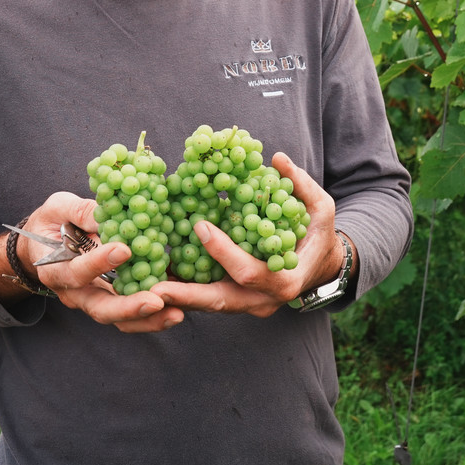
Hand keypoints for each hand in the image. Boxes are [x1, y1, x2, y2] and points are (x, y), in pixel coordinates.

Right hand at [4, 192, 185, 333]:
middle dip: (129, 307)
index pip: (77, 271)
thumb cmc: (51, 223)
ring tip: (176, 313)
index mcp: (56, 270)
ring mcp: (95, 300)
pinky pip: (132, 315)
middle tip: (157, 301)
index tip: (125, 249)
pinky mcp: (113, 300)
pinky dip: (154, 316)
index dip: (99, 263)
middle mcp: (75, 293)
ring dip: (148, 319)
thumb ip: (79, 211)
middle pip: (101, 309)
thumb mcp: (58, 208)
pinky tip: (178, 309)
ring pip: (120, 319)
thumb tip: (105, 212)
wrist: (45, 246)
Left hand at [150, 152, 343, 316]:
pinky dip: (182, 292)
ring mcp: (248, 305)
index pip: (247, 271)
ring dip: (177, 296)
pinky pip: (206, 299)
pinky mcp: (236, 301)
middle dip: (186, 295)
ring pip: (208, 305)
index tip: (200, 225)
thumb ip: (301, 185)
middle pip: (220, 302)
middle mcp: (263, 300)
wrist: (322, 266)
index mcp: (284, 280)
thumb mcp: (321, 208)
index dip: (223, 250)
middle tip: (153, 288)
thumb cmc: (320, 234)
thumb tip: (277, 158)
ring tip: (143, 285)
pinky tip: (155, 279)